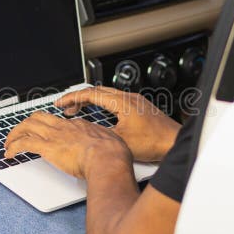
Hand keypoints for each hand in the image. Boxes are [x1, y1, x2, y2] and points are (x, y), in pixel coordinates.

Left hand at [4, 111, 132, 179]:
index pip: (57, 122)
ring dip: (14, 135)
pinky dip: (13, 147)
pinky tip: (9, 154)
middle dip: (25, 125)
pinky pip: (23, 143)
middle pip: (38, 118)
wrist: (108, 158)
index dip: (48, 127)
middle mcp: (64, 127)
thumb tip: (107, 150)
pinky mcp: (47, 148)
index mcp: (79, 125)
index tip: (44, 133)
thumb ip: (105, 145)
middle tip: (18, 133)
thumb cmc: (113, 155)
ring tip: (8, 144)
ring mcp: (55, 136)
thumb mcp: (111, 144)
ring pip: (27, 126)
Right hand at [55, 87, 179, 161]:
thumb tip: (84, 132)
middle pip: (97, 91)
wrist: (173, 142)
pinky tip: (101, 115)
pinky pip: (116, 100)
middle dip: (78, 98)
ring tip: (79, 110)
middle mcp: (129, 98)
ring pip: (107, 95)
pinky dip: (103, 105)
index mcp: (121, 102)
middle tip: (66, 107)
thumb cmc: (154, 142)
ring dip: (91, 101)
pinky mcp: (140, 108)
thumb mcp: (119, 140)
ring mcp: (135, 101)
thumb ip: (99, 132)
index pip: (90, 94)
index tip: (60, 103)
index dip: (72, 98)